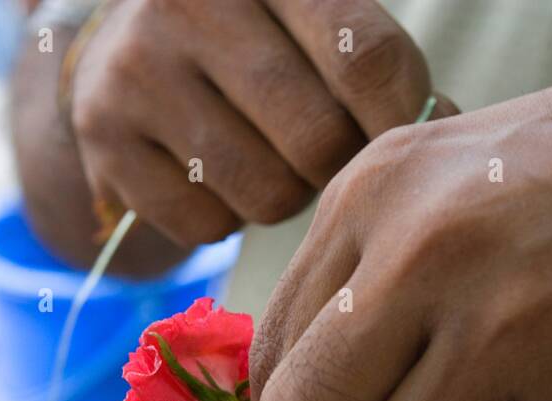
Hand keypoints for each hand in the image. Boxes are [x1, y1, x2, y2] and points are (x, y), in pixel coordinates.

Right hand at [68, 0, 432, 247]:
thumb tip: (446, 127)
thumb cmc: (250, 38)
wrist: (117, 51)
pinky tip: (213, 176)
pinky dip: (224, 218)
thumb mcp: (306, 15)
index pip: (364, 58)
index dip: (403, 117)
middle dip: (334, 162)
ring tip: (265, 157)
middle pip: (317, 140)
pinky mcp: (105, 143)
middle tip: (321, 148)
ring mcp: (135, 74)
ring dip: (283, 196)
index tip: (410, 139)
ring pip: (265, 194)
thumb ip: (373, 61)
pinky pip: (207, 227)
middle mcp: (185, 3)